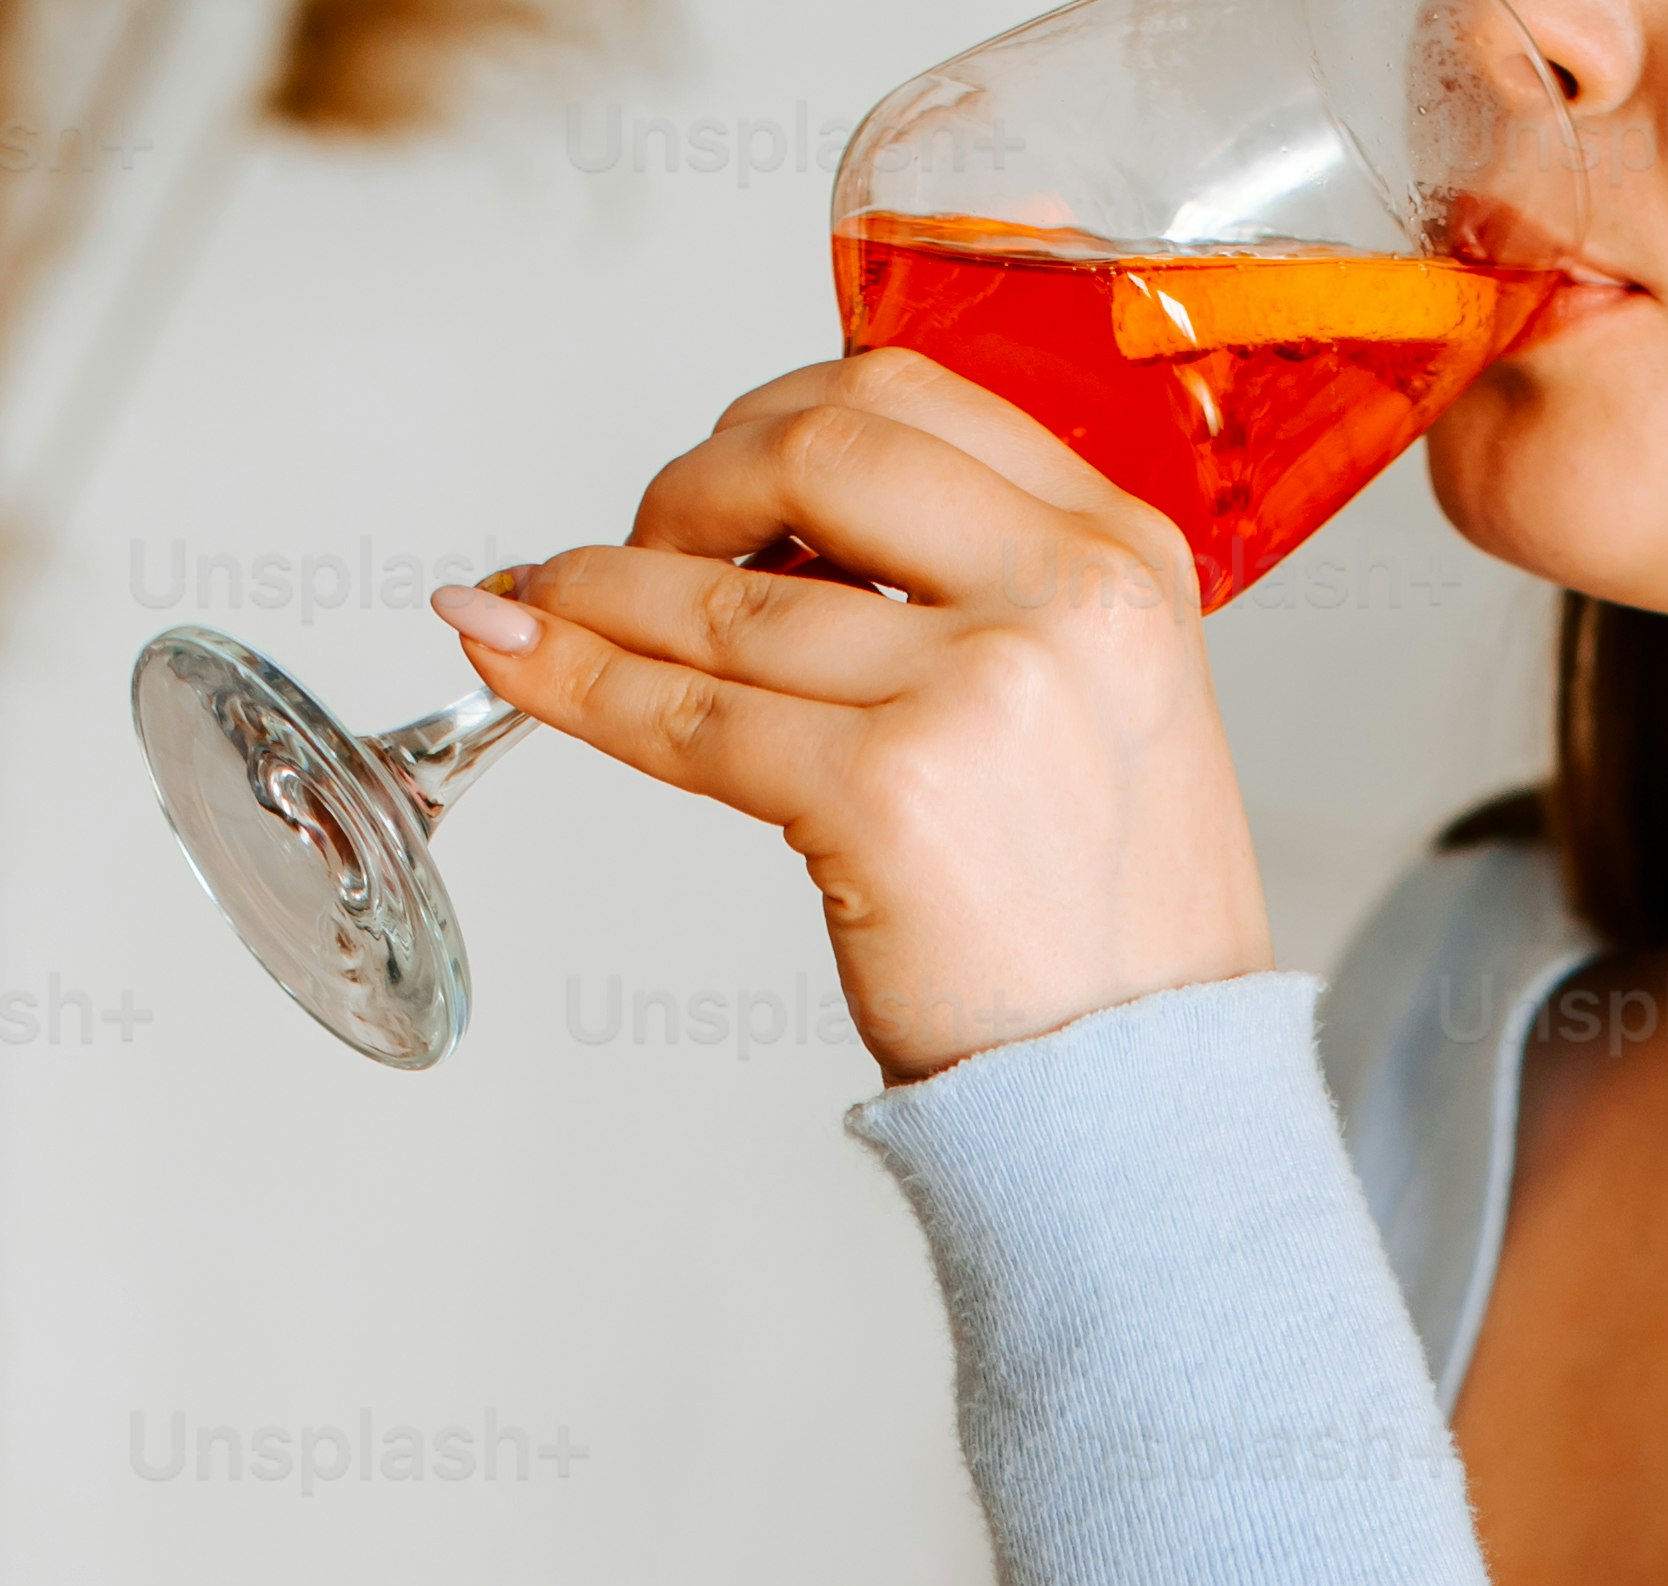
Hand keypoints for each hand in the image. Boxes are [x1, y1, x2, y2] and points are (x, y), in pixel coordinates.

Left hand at [433, 354, 1272, 1082]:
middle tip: (635, 546)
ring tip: (537, 609)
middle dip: (691, 480)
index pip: (907, 399)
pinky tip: (519, 659)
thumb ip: (992, 604)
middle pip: (814, 443)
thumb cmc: (1117, 943)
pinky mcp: (887, 794)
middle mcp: (1064, 597)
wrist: (1148, 1104)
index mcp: (1123, 556)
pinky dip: (579, 680)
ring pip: (726, 595)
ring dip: (597, 590)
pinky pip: (689, 716)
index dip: (776, 422)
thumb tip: (790, 542)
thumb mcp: (1105, 714)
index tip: (721, 482)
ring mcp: (978, 691)